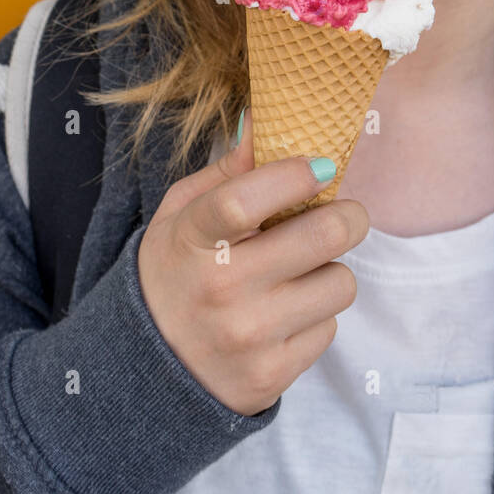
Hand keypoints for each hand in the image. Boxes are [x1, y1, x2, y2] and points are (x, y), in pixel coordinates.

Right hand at [137, 108, 368, 414]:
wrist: (146, 370)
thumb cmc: (174, 273)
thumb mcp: (181, 215)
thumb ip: (228, 171)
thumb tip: (266, 118)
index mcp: (192, 238)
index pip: (245, 200)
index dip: (294, 176)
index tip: (321, 166)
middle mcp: (220, 288)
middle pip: (323, 235)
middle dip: (348, 217)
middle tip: (343, 215)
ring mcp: (248, 336)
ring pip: (341, 283)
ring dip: (330, 272)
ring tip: (300, 273)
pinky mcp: (272, 375)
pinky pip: (330, 328)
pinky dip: (316, 317)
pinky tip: (285, 314)